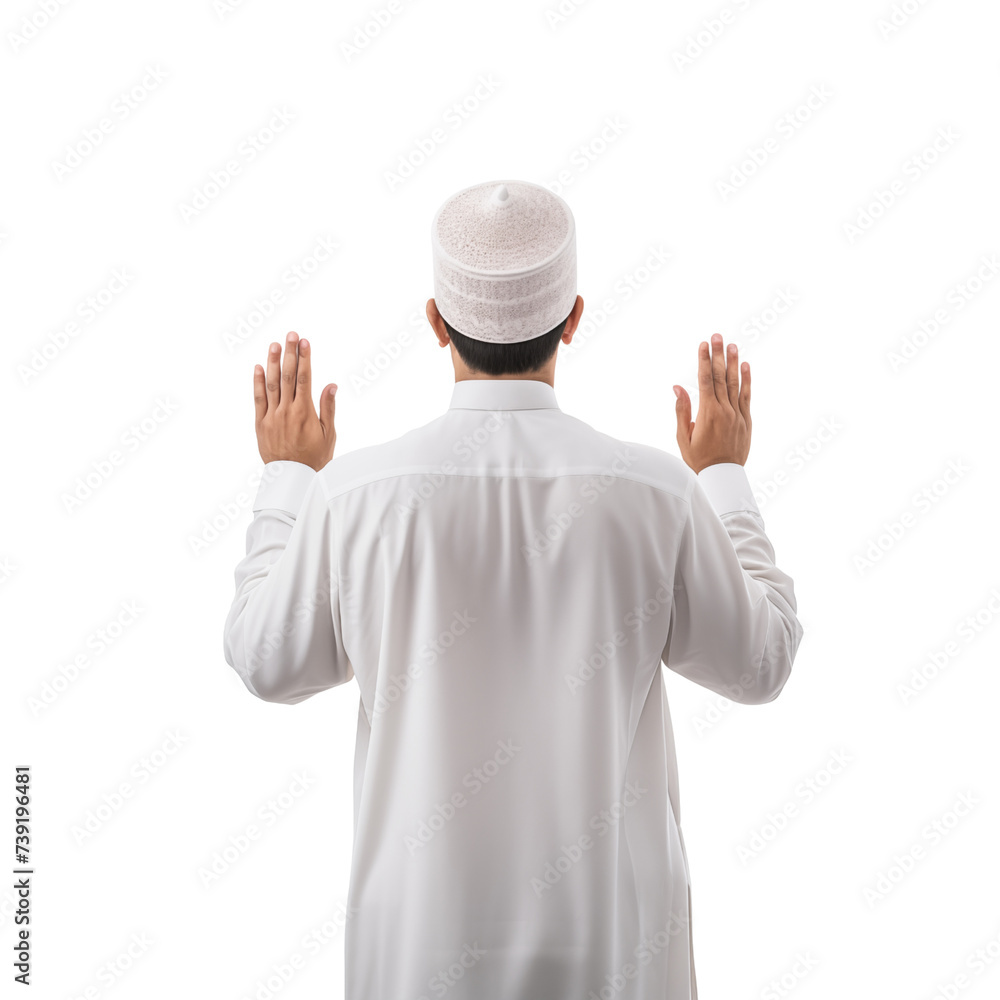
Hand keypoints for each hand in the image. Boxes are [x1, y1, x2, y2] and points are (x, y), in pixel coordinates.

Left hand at [254, 331, 337, 471]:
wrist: (293, 479)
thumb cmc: (315, 458)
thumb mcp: (329, 434)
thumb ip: (328, 408)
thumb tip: (331, 385)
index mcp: (305, 413)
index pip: (304, 378)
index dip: (304, 358)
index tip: (305, 342)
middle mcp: (286, 411)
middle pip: (287, 376)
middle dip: (290, 353)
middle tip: (291, 335)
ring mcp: (271, 417)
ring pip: (271, 384)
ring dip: (273, 362)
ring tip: (275, 344)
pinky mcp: (260, 424)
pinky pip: (258, 399)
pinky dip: (258, 382)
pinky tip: (259, 367)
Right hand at [673, 333, 750, 473]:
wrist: (722, 476)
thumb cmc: (698, 459)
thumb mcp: (683, 436)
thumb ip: (682, 410)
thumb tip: (678, 388)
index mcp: (707, 413)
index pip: (705, 380)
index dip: (704, 360)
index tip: (702, 345)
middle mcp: (724, 410)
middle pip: (720, 376)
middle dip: (717, 354)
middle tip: (716, 335)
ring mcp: (737, 414)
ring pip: (735, 383)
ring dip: (733, 362)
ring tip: (731, 345)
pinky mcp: (746, 420)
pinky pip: (746, 396)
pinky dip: (746, 380)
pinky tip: (745, 366)